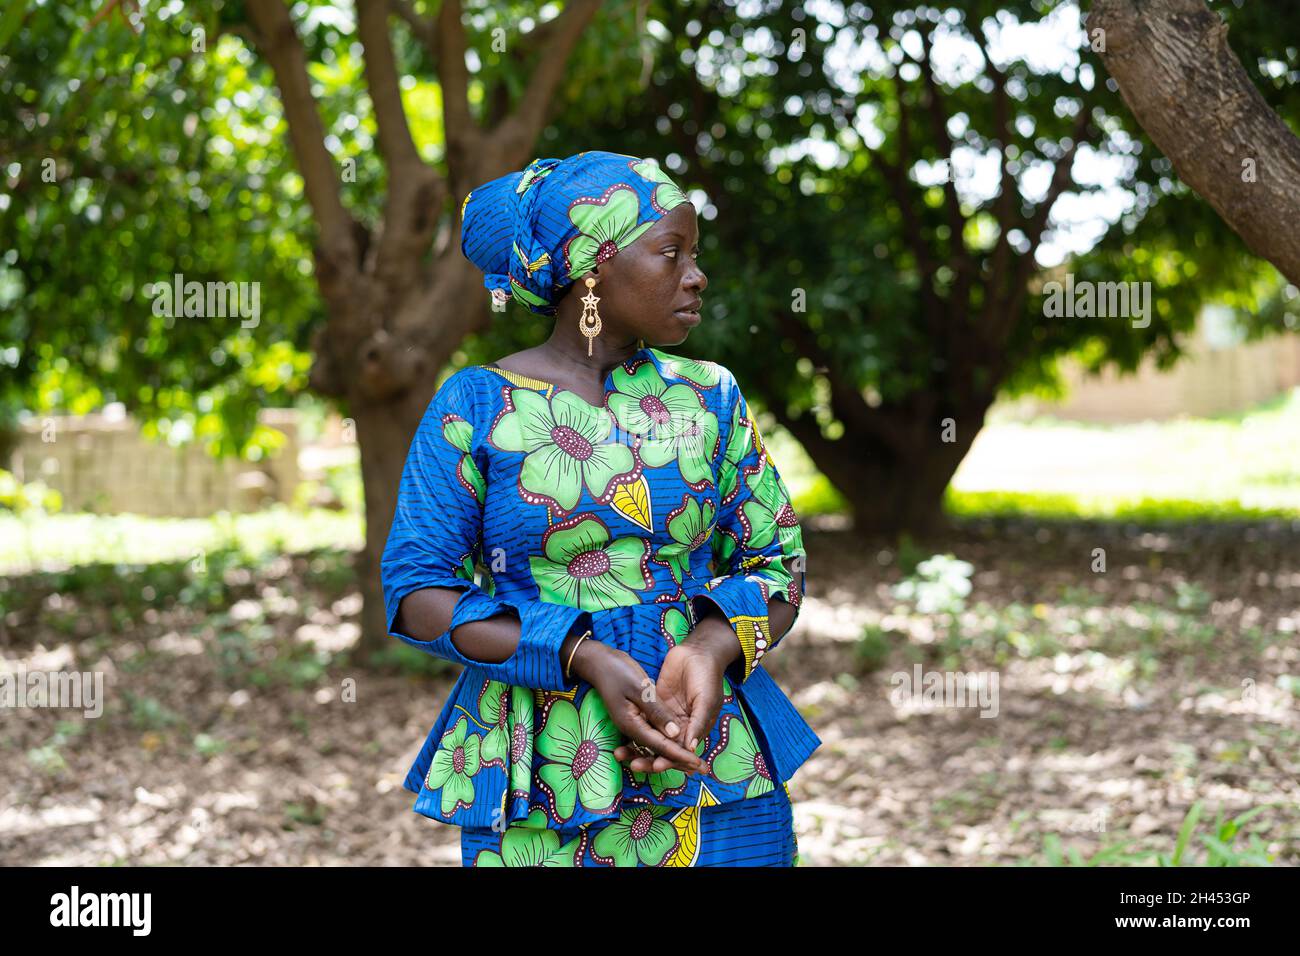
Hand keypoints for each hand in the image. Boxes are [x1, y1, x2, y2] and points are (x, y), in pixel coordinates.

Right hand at [571, 640, 708, 774]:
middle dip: (680, 760)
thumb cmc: (617, 671)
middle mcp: (632, 729)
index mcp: (632, 725)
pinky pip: (652, 733)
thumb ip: (657, 712)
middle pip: (658, 750)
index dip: (681, 756)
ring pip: (655, 744)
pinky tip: (677, 743)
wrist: (599, 662)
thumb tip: (675, 734)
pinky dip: (665, 740)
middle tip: (702, 769)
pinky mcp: (636, 716)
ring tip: (692, 762)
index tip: (698, 765)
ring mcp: (633, 723)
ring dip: (673, 753)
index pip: (660, 746)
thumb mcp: (640, 689)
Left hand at [627, 620, 737, 775]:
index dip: (669, 760)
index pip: (680, 752)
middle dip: (649, 759)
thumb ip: (698, 723)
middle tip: (635, 765)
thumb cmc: (708, 677)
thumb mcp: (706, 700)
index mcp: (694, 730)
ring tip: (622, 756)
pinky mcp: (654, 705)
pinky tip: (621, 740)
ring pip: (649, 737)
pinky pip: (643, 721)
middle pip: (662, 749)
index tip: (656, 766)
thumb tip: (690, 747)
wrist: (697, 652)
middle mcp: (679, 727)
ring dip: (637, 749)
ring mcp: (665, 716)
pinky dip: (633, 731)